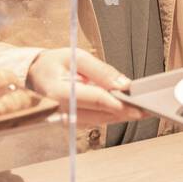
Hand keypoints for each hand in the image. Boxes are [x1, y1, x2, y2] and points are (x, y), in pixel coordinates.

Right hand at [26, 49, 145, 127]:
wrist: (32, 76)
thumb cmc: (53, 64)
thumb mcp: (76, 57)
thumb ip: (101, 71)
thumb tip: (123, 84)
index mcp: (60, 93)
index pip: (95, 100)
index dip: (118, 104)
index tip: (137, 106)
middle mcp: (61, 112)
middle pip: (101, 115)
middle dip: (126, 112)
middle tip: (150, 109)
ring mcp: (66, 121)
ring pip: (101, 121)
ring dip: (122, 115)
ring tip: (144, 108)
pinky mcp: (72, 124)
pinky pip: (97, 121)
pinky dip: (112, 115)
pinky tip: (127, 108)